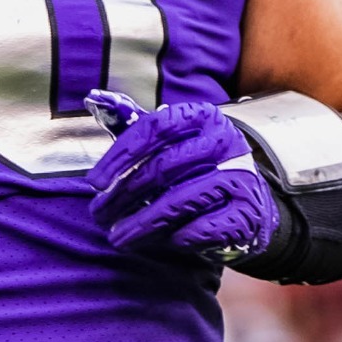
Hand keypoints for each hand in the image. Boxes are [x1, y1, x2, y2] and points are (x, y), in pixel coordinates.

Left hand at [84, 95, 280, 262]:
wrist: (246, 200)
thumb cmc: (195, 166)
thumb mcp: (169, 140)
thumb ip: (132, 123)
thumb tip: (94, 100)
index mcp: (203, 116)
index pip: (155, 128)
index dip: (121, 156)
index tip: (95, 183)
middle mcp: (224, 142)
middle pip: (164, 166)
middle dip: (125, 195)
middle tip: (101, 215)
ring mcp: (239, 177)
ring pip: (180, 201)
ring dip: (143, 223)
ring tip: (119, 237)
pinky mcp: (246, 213)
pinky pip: (202, 229)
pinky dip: (175, 238)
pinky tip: (158, 241)